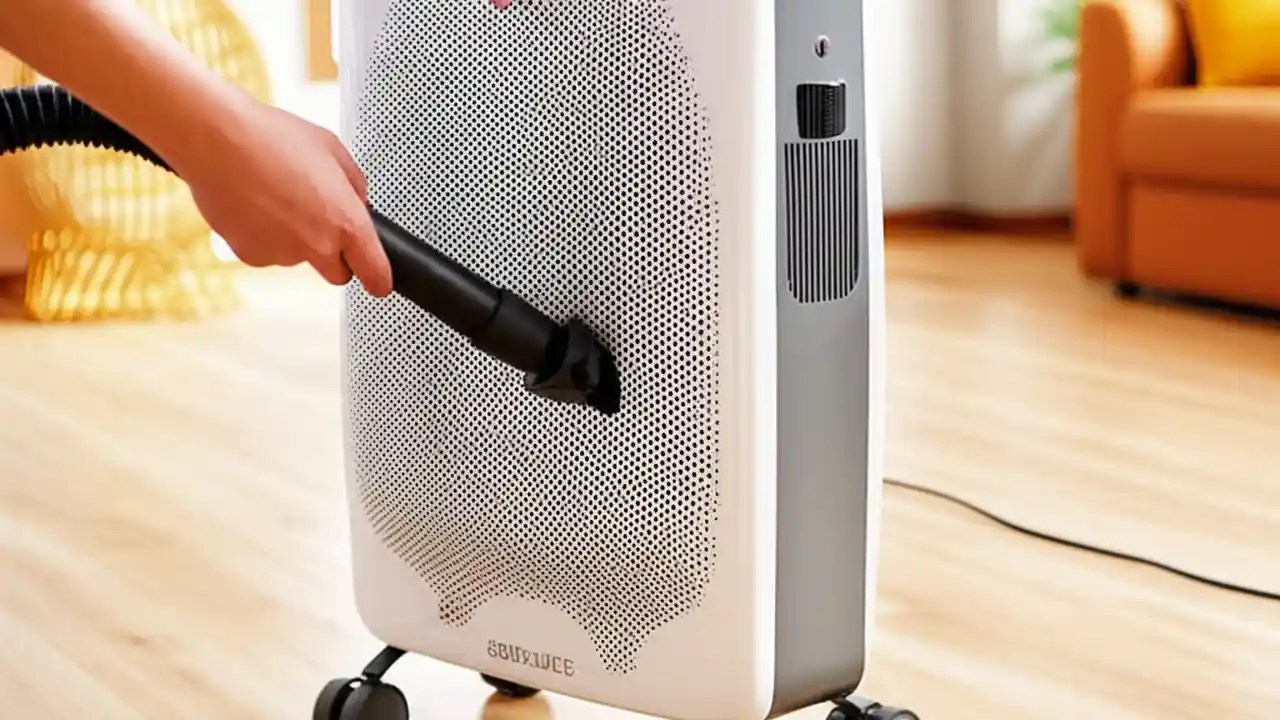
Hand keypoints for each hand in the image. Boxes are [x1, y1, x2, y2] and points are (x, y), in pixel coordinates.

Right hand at [174, 99, 392, 296]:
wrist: (217, 140)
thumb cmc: (272, 138)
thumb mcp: (331, 149)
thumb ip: (354, 182)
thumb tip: (358, 199)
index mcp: (346, 221)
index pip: (375, 272)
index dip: (379, 279)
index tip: (380, 282)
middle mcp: (317, 245)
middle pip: (338, 274)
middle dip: (335, 257)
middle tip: (320, 222)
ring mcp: (282, 254)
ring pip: (299, 258)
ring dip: (295, 238)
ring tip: (277, 196)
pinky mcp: (250, 255)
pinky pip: (267, 251)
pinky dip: (264, 236)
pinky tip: (255, 204)